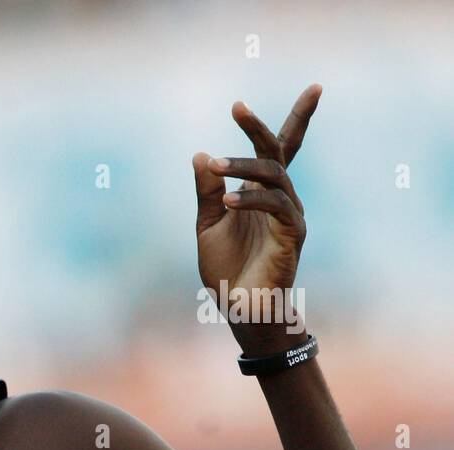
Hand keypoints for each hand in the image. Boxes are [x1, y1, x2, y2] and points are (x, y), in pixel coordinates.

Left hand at [193, 84, 320, 349]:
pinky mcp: (292, 234)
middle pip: (278, 152)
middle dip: (260, 128)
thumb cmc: (226, 270)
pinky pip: (276, 206)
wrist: (239, 309)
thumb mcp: (207, 225)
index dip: (288, 120)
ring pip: (273, 176)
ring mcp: (289, 215)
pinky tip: (227, 200)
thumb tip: (200, 155)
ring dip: (242, 166)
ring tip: (214, 164)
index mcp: (260, 193)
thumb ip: (207, 193)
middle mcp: (278, 199)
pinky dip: (250, 199)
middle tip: (237, 107)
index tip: (269, 96)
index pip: (276, 150)